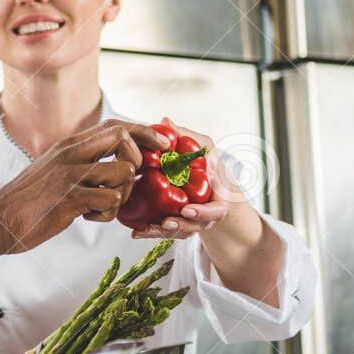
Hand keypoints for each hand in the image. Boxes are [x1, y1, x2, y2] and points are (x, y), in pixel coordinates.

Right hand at [0, 120, 168, 251]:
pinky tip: (89, 217)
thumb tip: (108, 160)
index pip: (115, 125)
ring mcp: (70, 175)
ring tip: (102, 205)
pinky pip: (111, 201)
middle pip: (122, 138)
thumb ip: (77, 160)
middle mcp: (70, 153)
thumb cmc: (26, 200)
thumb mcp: (50, 168)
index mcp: (68, 144)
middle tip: (129, 181)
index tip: (162, 144)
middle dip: (138, 160)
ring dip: (122, 193)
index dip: (144, 132)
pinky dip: (107, 214)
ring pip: (123, 172)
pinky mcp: (70, 199)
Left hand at [128, 119, 260, 245]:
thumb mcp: (204, 147)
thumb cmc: (209, 165)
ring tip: (146, 229)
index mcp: (217, 199)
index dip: (203, 213)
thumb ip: (188, 137)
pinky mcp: (175, 224)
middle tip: (165, 223)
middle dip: (180, 227)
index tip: (187, 211)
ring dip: (161, 233)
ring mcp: (190, 222)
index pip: (215, 211)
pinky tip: (136, 233)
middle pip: (194, 227)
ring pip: (178, 233)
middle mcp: (205, 215)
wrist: (211, 185)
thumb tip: (165, 121)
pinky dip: (150, 233)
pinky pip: (164, 232)